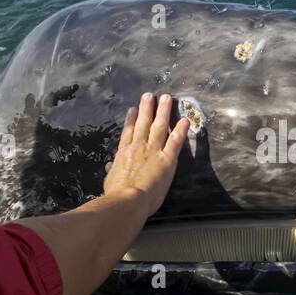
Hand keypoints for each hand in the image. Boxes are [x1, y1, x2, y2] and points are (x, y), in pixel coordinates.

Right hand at [102, 93, 189, 216]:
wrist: (128, 199)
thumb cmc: (117, 193)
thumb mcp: (109, 180)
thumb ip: (112, 171)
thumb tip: (110, 166)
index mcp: (124, 152)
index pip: (128, 131)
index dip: (131, 119)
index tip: (134, 109)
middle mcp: (138, 146)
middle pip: (143, 123)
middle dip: (147, 108)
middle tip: (150, 96)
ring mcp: (153, 151)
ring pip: (159, 126)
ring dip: (163, 111)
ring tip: (167, 98)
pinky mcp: (167, 159)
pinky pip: (175, 141)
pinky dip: (181, 130)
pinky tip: (185, 120)